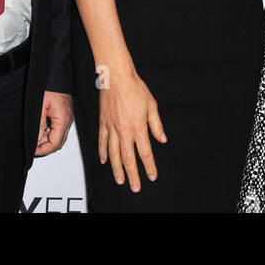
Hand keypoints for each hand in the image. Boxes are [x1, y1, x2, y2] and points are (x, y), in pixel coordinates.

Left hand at [35, 90, 74, 155]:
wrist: (56, 73)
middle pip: (59, 142)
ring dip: (47, 140)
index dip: (44, 149)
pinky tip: (41, 130)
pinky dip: (50, 132)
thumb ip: (39, 125)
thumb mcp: (40, 106)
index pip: (55, 143)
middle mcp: (68, 119)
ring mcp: (68, 116)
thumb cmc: (50, 84)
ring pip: (59, 136)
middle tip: (33, 147)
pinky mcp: (65, 113)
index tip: (34, 150)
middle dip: (46, 147)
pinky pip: (59, 128)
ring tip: (35, 138)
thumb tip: (37, 140)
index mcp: (63, 119)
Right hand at [97, 68, 166, 191]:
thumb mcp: (152, 106)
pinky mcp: (103, 123)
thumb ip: (156, 125)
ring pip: (114, 154)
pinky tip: (105, 161)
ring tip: (120, 180)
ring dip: (117, 169)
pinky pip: (102, 142)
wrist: (116, 77)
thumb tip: (162, 139)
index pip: (145, 153)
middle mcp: (124, 130)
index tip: (152, 176)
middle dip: (133, 175)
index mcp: (138, 127)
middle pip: (128, 159)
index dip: (149, 167)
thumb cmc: (134, 88)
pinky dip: (103, 153)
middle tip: (135, 187)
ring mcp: (112, 128)